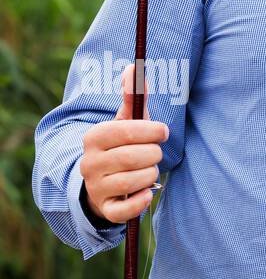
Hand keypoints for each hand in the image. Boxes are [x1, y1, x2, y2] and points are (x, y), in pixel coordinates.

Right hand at [78, 63, 168, 223]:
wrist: (100, 183)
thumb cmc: (120, 148)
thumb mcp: (124, 122)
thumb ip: (132, 98)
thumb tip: (134, 67)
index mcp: (94, 137)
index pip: (123, 131)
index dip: (149, 130)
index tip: (163, 131)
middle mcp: (89, 162)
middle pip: (131, 157)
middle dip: (153, 155)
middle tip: (156, 153)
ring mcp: (95, 187)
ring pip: (131, 182)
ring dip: (150, 175)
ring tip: (150, 170)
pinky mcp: (105, 209)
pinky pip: (124, 210)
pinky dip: (140, 202)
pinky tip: (148, 194)